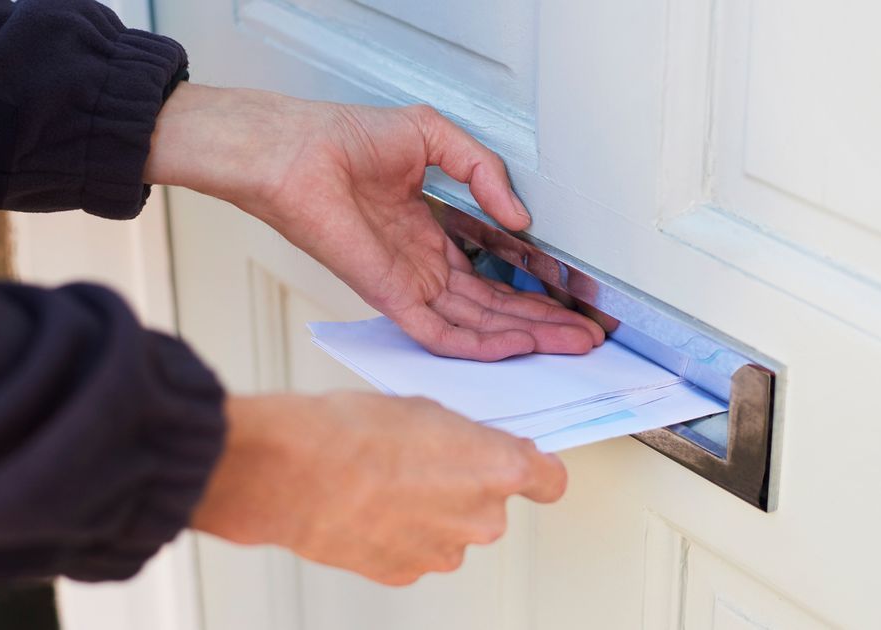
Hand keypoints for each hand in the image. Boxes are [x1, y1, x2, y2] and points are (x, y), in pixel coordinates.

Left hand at [146, 84, 603, 360]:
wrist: (295, 152)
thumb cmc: (343, 139)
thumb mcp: (433, 137)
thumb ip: (483, 171)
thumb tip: (517, 217)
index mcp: (428, 236)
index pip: (491, 279)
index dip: (533, 294)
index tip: (572, 302)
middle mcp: (421, 267)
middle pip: (493, 310)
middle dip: (543, 325)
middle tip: (585, 337)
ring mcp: (407, 286)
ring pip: (476, 327)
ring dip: (525, 338)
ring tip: (569, 345)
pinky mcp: (389, 296)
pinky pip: (440, 333)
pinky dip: (480, 345)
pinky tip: (518, 347)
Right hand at [190, 392, 567, 585]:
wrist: (296, 473)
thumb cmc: (352, 433)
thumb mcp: (424, 409)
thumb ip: (464, 437)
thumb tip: (465, 447)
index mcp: (497, 469)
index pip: (548, 481)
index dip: (536, 472)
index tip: (528, 467)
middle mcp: (481, 518)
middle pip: (491, 506)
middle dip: (465, 487)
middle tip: (423, 461)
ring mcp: (444, 551)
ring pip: (450, 531)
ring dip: (429, 512)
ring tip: (386, 482)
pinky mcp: (406, 572)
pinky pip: (415, 550)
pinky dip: (399, 534)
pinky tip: (370, 507)